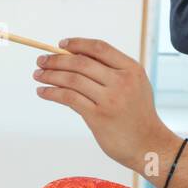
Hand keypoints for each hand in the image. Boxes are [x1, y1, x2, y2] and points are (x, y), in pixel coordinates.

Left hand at [33, 38, 175, 172]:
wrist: (149, 144)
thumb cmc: (138, 114)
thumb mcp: (135, 86)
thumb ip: (112, 72)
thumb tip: (75, 59)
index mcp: (131, 69)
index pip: (99, 48)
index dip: (77, 44)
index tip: (60, 44)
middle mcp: (122, 82)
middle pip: (81, 62)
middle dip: (56, 59)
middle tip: (41, 60)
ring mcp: (110, 99)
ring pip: (72, 80)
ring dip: (50, 75)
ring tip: (38, 75)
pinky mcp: (98, 117)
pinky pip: (69, 99)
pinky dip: (52, 93)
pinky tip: (43, 92)